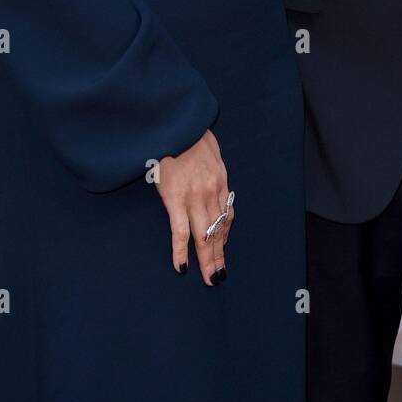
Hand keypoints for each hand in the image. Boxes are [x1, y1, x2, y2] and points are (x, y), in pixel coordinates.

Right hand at [154, 130, 232, 285]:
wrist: (176, 123)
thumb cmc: (190, 133)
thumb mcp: (211, 150)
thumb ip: (212, 169)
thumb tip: (213, 179)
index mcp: (220, 181)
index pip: (226, 216)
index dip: (224, 236)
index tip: (222, 249)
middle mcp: (212, 193)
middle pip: (218, 231)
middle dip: (219, 256)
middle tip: (219, 277)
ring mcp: (195, 198)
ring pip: (204, 236)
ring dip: (208, 260)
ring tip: (210, 278)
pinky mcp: (176, 199)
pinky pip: (180, 231)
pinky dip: (181, 251)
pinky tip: (182, 267)